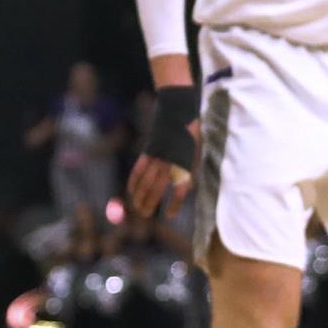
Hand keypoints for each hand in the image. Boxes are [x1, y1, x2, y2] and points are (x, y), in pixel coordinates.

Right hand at [129, 84, 198, 218]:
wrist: (178, 112)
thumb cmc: (191, 133)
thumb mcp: (196, 152)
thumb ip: (190, 170)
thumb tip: (185, 187)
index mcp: (185, 164)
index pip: (179, 190)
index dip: (175, 204)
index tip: (170, 215)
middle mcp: (169, 163)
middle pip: (156, 189)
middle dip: (150, 204)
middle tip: (145, 216)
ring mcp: (156, 157)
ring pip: (145, 182)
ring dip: (139, 197)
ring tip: (137, 208)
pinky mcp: (148, 151)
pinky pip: (138, 170)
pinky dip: (133, 182)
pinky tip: (131, 191)